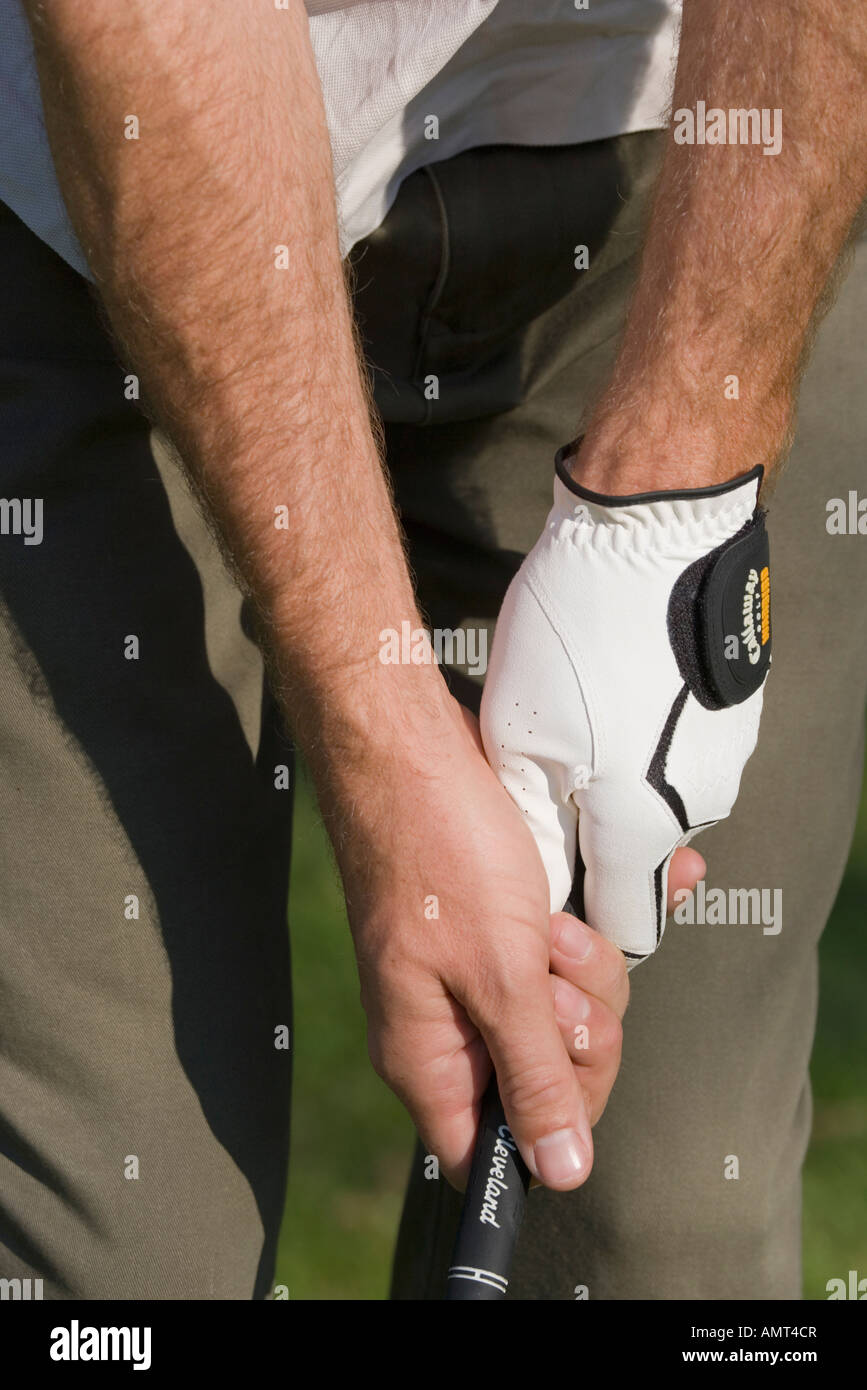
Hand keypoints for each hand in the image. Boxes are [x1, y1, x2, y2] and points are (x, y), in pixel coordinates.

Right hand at [341, 696, 702, 1189]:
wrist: (414, 745)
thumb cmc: (437, 849)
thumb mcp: (498, 972)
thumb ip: (535, 1075)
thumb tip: (561, 1174)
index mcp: (430, 1054)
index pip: (498, 1148)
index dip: (549, 1123)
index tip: (569, 1061)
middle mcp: (454, 1022)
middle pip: (552, 1075)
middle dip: (581, 1022)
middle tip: (554, 966)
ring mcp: (484, 972)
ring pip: (573, 1011)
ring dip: (590, 964)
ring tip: (557, 916)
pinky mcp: (510, 927)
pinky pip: (575, 954)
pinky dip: (605, 926)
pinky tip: (640, 890)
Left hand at [481, 444, 770, 961]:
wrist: (658, 521)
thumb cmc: (580, 627)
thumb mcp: (521, 738)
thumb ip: (532, 830)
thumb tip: (534, 884)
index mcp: (644, 824)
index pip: (620, 926)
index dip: (574, 924)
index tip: (537, 896)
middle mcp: (697, 802)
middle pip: (636, 863)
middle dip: (585, 850)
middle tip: (534, 798)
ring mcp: (723, 755)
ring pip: (652, 806)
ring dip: (609, 791)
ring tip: (564, 732)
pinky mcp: (729, 714)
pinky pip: (676, 759)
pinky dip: (638, 748)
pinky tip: (603, 698)